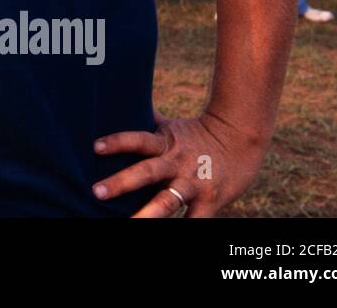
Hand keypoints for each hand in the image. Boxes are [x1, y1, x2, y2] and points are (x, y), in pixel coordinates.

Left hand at [92, 111, 266, 216]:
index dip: (117, 142)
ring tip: (130, 225)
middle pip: (147, 172)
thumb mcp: (172, 126)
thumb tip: (120, 101)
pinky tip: (165, 235)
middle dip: (121, 182)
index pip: (137, 140)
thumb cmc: (198, 134)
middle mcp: (176, 163)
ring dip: (147, 214)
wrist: (241, 138)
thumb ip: (148, 121)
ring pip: (168, 200)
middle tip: (96, 191)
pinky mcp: (210, 201)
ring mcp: (193, 183)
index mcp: (165, 143)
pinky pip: (195, 220)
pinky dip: (183, 227)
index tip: (95, 147)